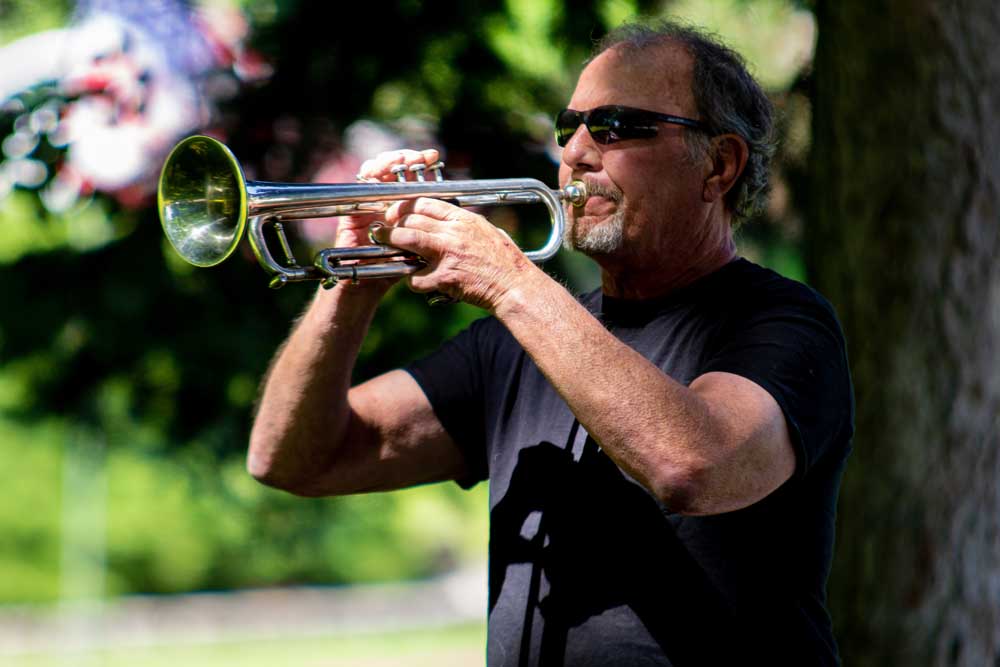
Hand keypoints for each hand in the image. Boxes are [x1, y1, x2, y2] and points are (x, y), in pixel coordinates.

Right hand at [331, 148, 440, 295]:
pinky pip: (359, 185)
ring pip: (375, 171)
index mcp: (400, 208)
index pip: (410, 177)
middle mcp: (383, 202)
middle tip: (422, 155)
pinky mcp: (351, 209)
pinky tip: (382, 169)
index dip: (420, 165)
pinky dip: (371, 173)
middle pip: (393, 169)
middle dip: (407, 158)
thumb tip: (452, 208)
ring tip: (403, 158)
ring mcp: (366, 204)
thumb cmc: (393, 270)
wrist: (366, 288)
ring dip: (389, 161)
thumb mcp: (417, 246)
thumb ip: (429, 229)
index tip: (434, 157)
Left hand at [375, 196, 537, 310]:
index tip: (395, 212)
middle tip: (384, 229)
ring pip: (407, 239)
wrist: (515, 285)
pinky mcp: (446, 277)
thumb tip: (445, 219)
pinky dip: (412, 280)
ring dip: (391, 241)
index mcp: (463, 219)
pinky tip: (416, 281)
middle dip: (392, 223)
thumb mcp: (486, 230)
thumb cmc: (504, 260)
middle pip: (411, 219)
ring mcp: (448, 254)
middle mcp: (454, 232)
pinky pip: (416, 277)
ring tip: (382, 244)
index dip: (404, 206)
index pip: (425, 203)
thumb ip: (463, 223)